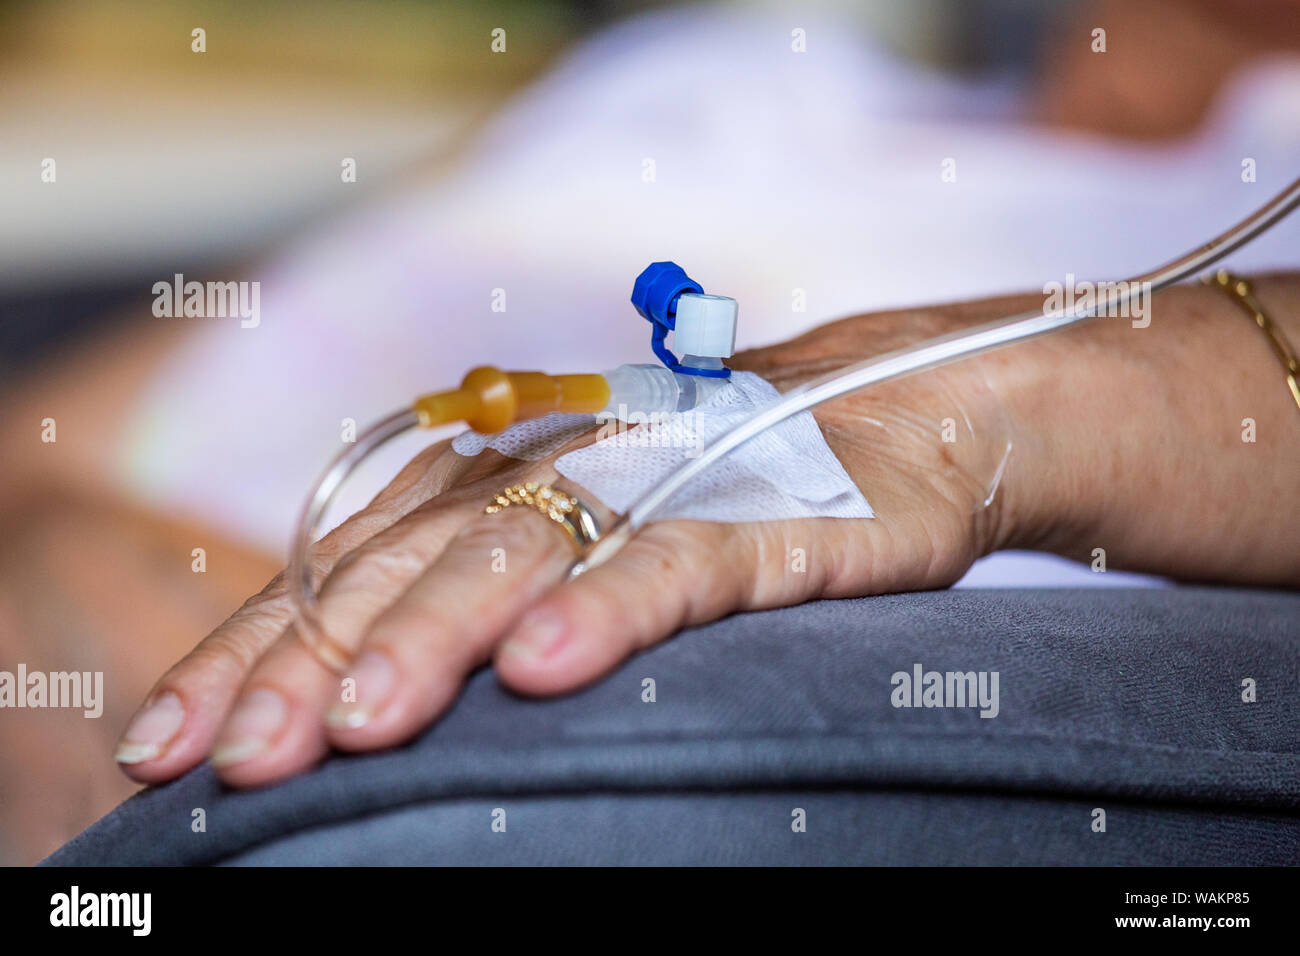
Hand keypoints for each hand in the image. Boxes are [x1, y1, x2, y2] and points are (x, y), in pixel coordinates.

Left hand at [114, 278, 1299, 786]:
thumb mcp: (579, 544)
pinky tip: (548, 666)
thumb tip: (351, 695)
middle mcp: (547, 476)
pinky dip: (604, 609)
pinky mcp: (752, 511)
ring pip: (516, 556)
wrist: (884, 413)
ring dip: (434, 638)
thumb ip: (474, 592)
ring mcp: (649, 489)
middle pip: (402, 570)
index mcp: (487, 488)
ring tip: (363, 722)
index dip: (252, 652)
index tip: (171, 745)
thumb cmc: (709, 495)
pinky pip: (669, 564)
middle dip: (311, 663)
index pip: (339, 574)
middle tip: (241, 760)